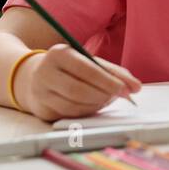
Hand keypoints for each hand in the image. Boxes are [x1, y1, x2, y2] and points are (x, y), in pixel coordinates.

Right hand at [14, 44, 142, 121]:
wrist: (33, 77)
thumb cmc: (69, 68)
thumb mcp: (89, 62)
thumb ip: (113, 72)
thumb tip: (135, 88)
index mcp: (59, 54)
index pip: (87, 70)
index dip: (108, 82)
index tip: (125, 89)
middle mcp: (45, 72)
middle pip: (79, 90)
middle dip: (103, 95)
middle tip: (117, 97)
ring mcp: (40, 92)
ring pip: (74, 106)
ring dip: (96, 106)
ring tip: (105, 100)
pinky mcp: (41, 109)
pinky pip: (69, 115)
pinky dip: (86, 112)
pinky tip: (92, 106)